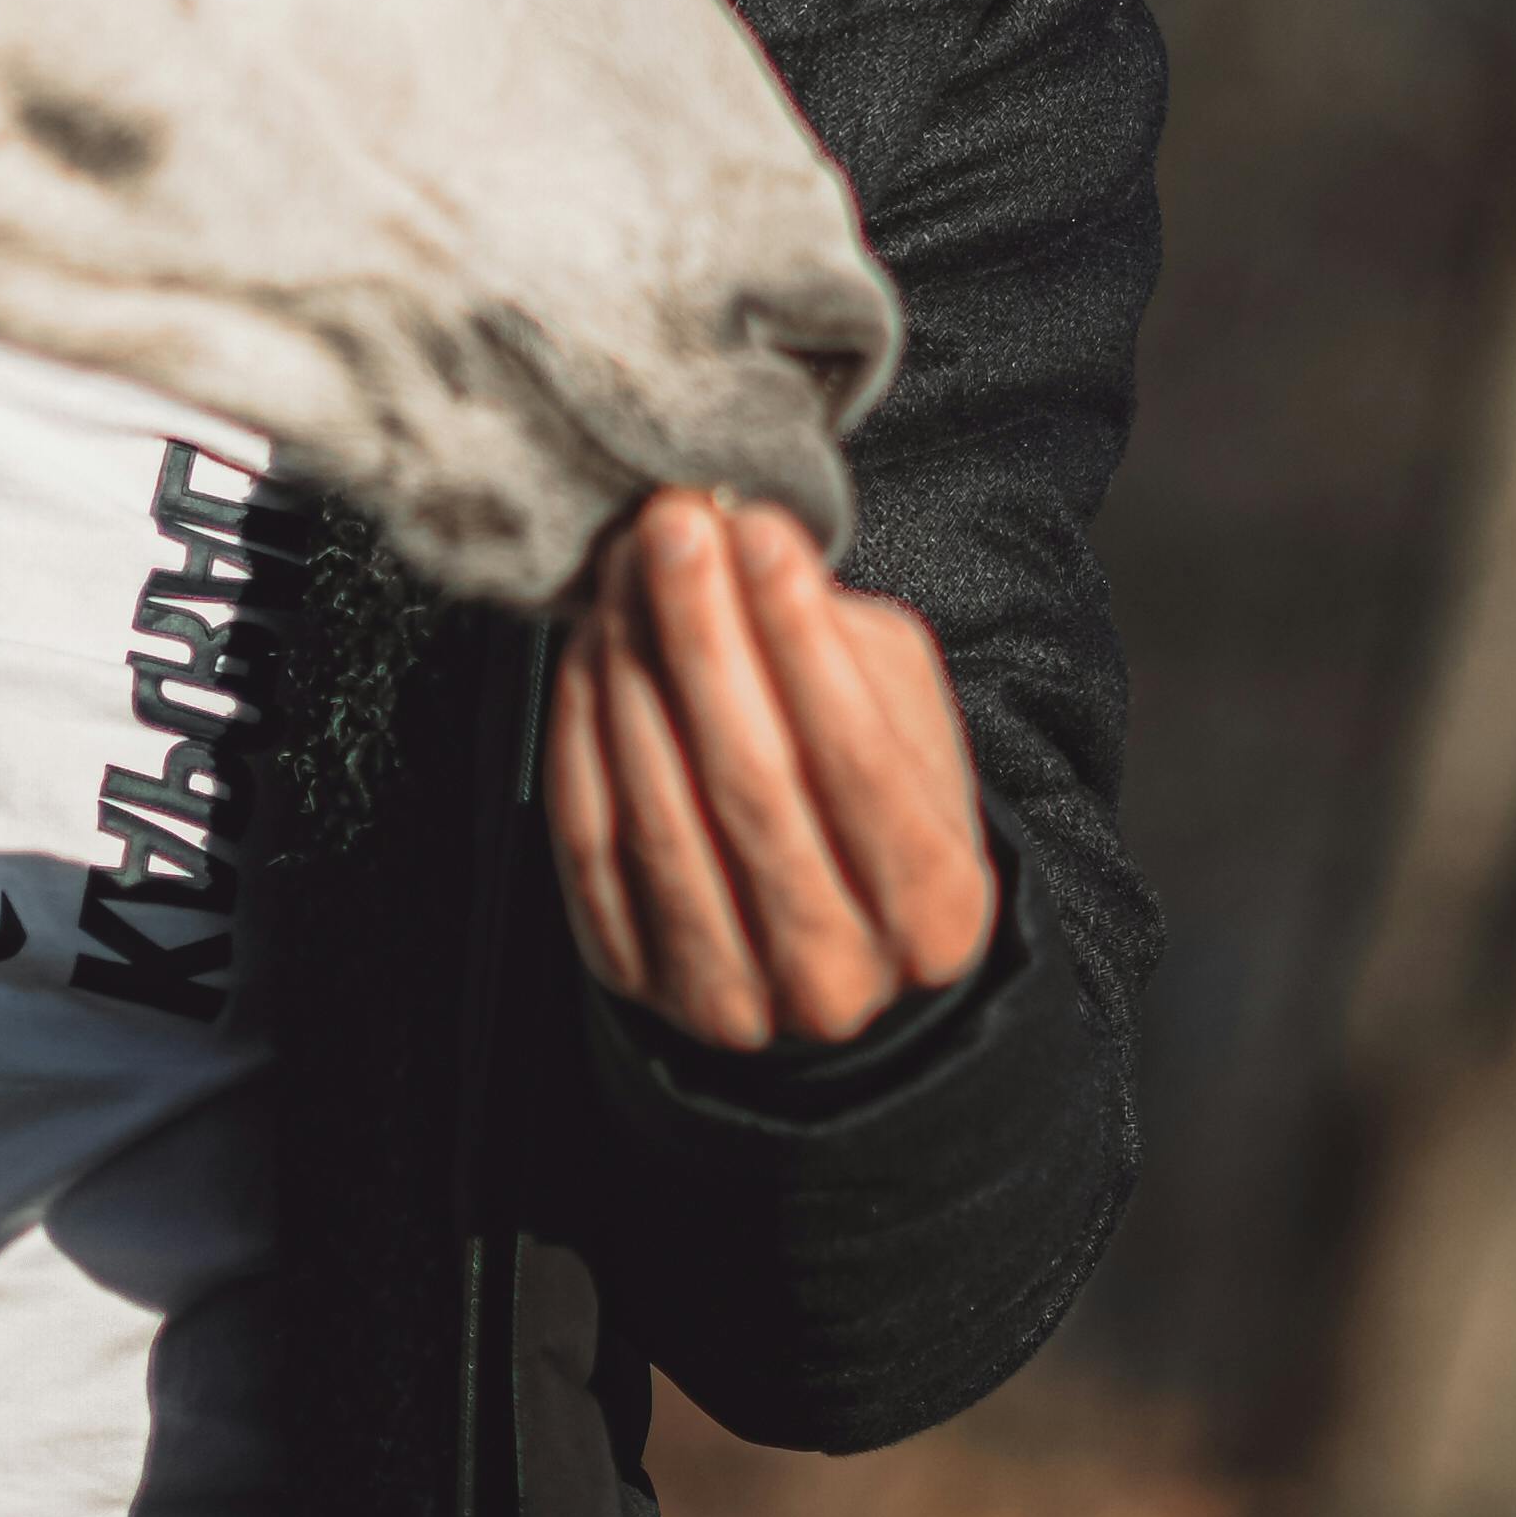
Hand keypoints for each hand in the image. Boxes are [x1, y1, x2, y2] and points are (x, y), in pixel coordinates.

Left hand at [544, 490, 992, 1052]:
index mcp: (934, 906)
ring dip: (632, 669)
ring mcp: (731, 989)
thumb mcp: (906, 728)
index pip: (859, 759)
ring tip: (624, 569)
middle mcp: (835, 969)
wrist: (823, 947)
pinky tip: (590, 650)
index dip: (801, 638)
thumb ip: (844, 645)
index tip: (757, 530)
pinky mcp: (636, 981)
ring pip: (661, 812)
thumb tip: (751, 542)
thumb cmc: (871, 805)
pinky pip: (591, 841)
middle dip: (703, 634)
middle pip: (752, 784)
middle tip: (671, 527)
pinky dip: (582, 732)